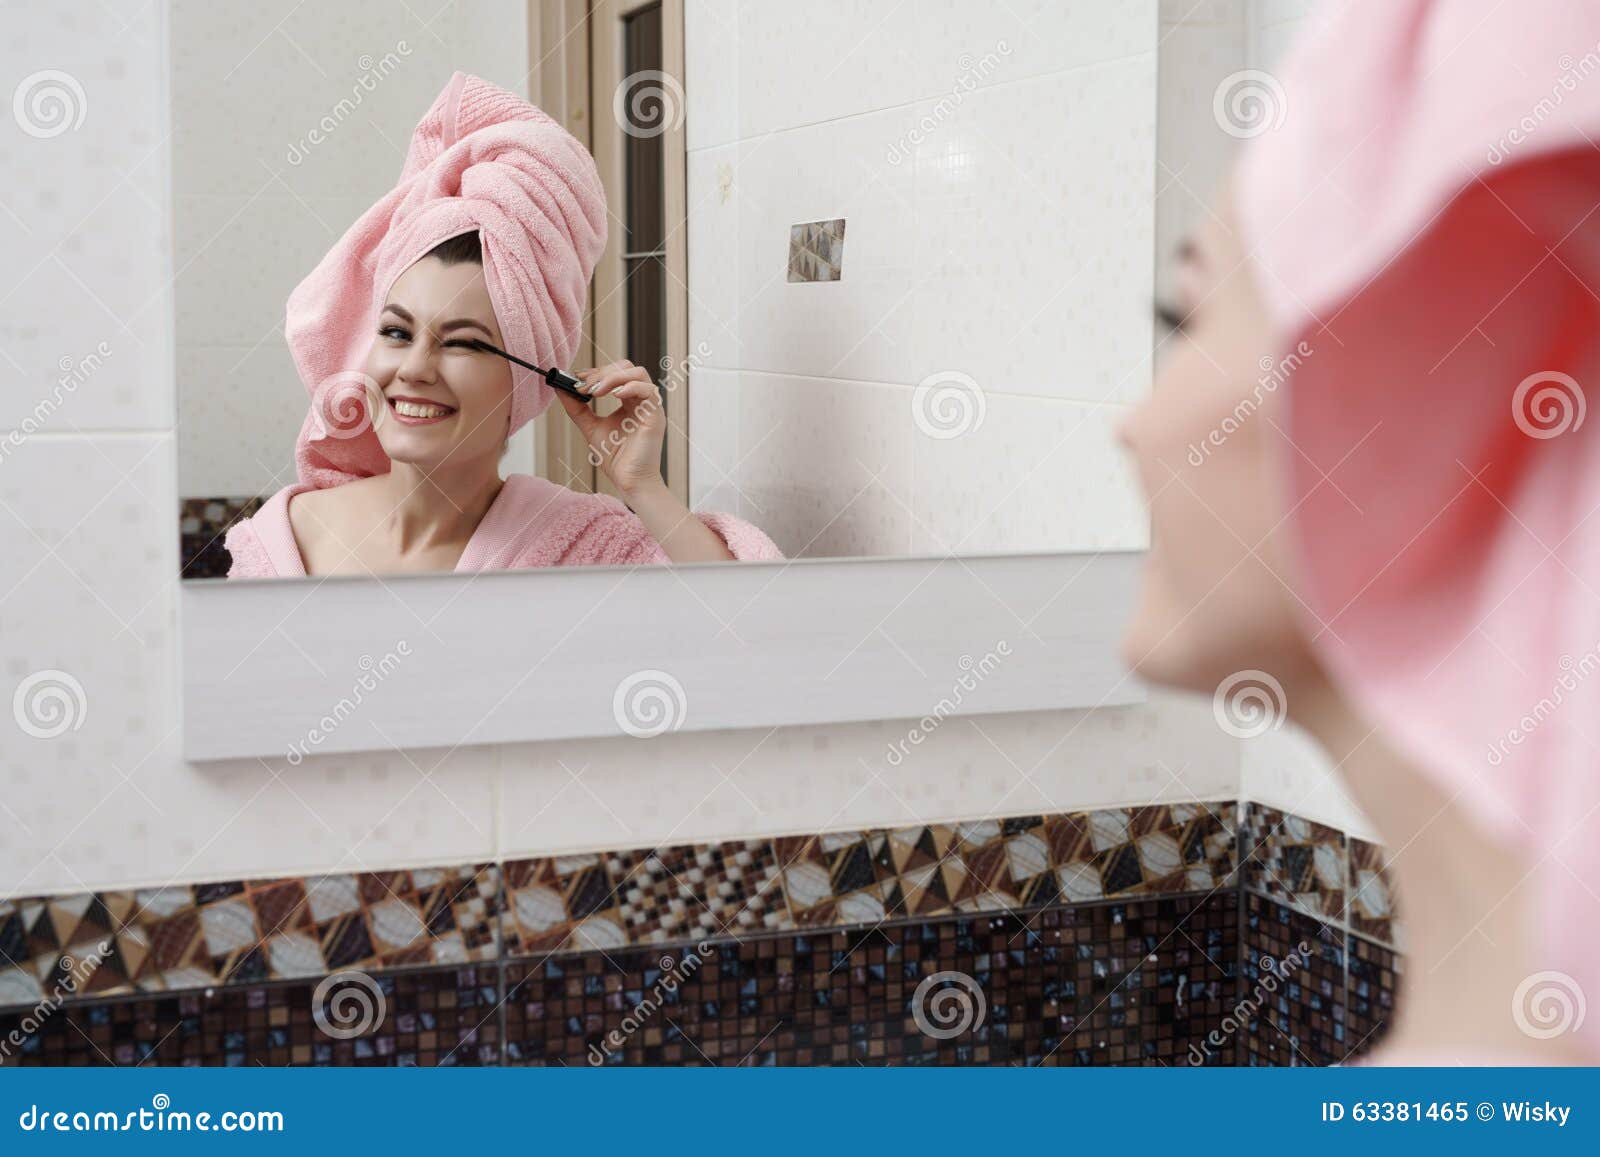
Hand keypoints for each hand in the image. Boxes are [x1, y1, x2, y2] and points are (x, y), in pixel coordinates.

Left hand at [554, 359, 666, 496]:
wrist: (629, 481)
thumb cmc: (616, 459)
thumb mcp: (590, 427)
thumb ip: (577, 408)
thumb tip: (560, 388)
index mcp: (628, 402)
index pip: (615, 373)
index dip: (596, 371)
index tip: (577, 378)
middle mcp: (640, 401)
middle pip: (626, 368)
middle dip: (602, 372)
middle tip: (585, 386)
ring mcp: (649, 407)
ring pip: (638, 373)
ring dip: (613, 377)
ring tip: (597, 392)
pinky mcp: (655, 416)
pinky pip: (648, 390)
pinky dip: (629, 387)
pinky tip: (614, 396)